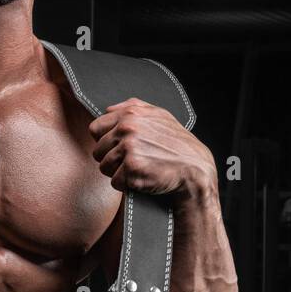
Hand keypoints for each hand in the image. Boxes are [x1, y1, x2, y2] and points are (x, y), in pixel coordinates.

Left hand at [89, 98, 215, 200]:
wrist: (195, 169)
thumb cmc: (178, 144)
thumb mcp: (160, 115)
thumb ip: (132, 108)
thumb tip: (107, 109)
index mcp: (130, 114)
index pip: (95, 128)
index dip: (104, 140)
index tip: (117, 147)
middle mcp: (127, 128)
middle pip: (97, 150)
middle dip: (111, 159)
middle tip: (131, 161)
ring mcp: (129, 148)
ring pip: (104, 167)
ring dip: (117, 172)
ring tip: (137, 169)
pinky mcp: (132, 169)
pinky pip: (115, 181)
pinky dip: (126, 184)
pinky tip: (141, 178)